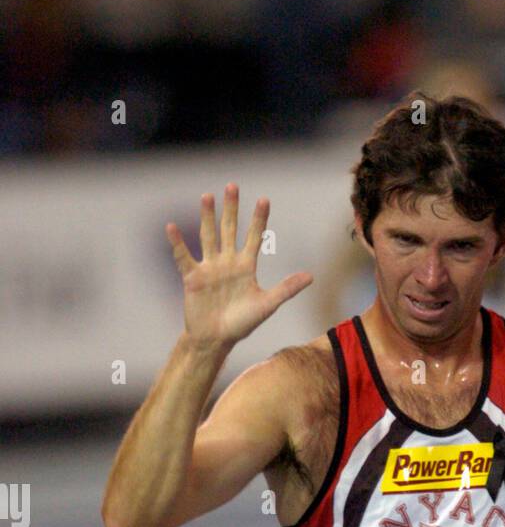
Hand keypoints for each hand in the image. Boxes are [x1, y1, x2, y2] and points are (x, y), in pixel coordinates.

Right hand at [165, 184, 312, 350]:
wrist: (216, 340)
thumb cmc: (242, 324)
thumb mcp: (267, 305)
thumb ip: (287, 289)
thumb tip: (311, 276)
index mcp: (246, 267)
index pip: (253, 237)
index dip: (258, 219)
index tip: (264, 199)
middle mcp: (228, 262)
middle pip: (229, 230)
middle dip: (231, 209)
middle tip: (232, 186)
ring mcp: (209, 268)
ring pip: (208, 236)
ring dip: (207, 217)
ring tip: (207, 196)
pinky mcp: (192, 277)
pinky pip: (184, 256)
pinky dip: (177, 243)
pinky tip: (171, 227)